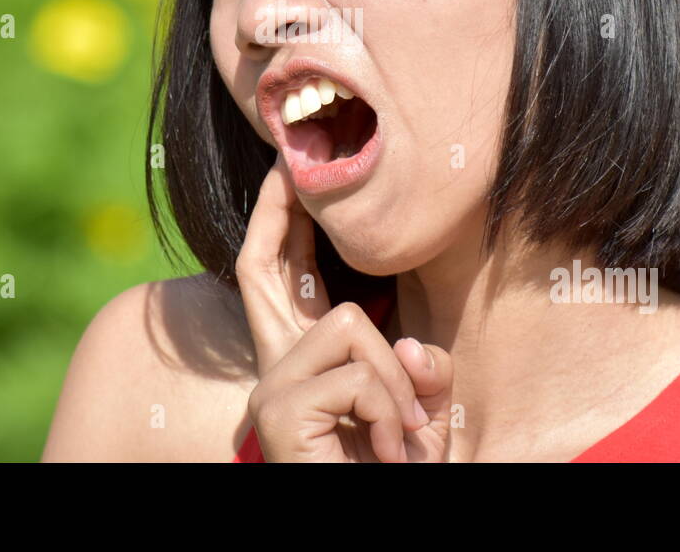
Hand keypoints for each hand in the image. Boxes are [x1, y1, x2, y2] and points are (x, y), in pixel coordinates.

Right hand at [235, 153, 453, 461]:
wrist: (366, 514)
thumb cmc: (392, 471)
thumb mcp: (414, 410)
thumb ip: (414, 368)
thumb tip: (413, 345)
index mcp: (300, 359)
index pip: (272, 270)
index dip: (274, 216)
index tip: (282, 165)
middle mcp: (272, 367)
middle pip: (265, 268)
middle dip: (278, 213)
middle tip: (294, 174)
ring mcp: (271, 388)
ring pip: (352, 324)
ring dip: (396, 381)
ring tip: (403, 435)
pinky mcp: (282, 413)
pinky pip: (359, 376)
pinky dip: (393, 412)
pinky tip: (390, 451)